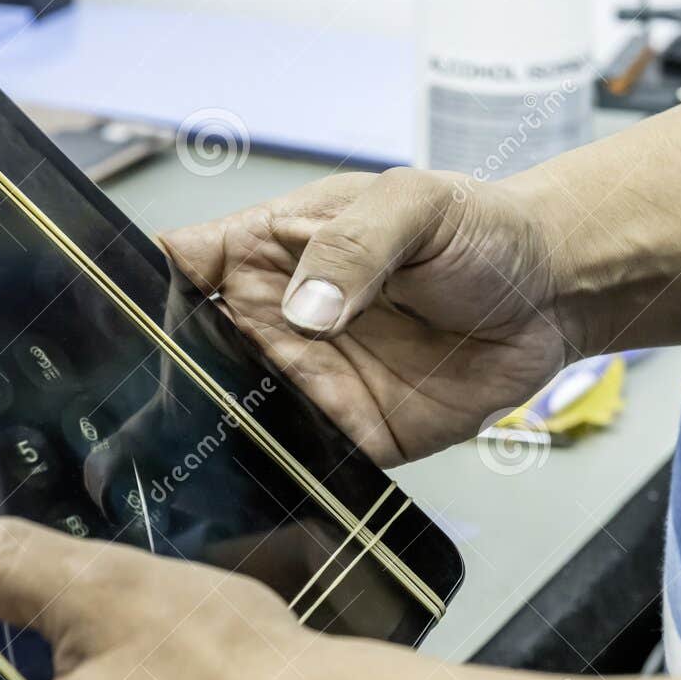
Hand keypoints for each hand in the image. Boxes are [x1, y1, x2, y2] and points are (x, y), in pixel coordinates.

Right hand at [161, 168, 573, 465]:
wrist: (555, 295)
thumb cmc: (480, 230)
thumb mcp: (415, 206)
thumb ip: (354, 245)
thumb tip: (304, 309)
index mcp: (267, 251)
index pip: (176, 268)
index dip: (139, 290)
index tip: (125, 316)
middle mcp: (271, 320)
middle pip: (187, 353)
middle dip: (164, 376)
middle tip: (158, 395)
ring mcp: (303, 380)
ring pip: (227, 415)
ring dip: (211, 431)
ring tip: (198, 443)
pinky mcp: (345, 434)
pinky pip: (295, 460)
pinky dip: (275, 470)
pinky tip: (263, 473)